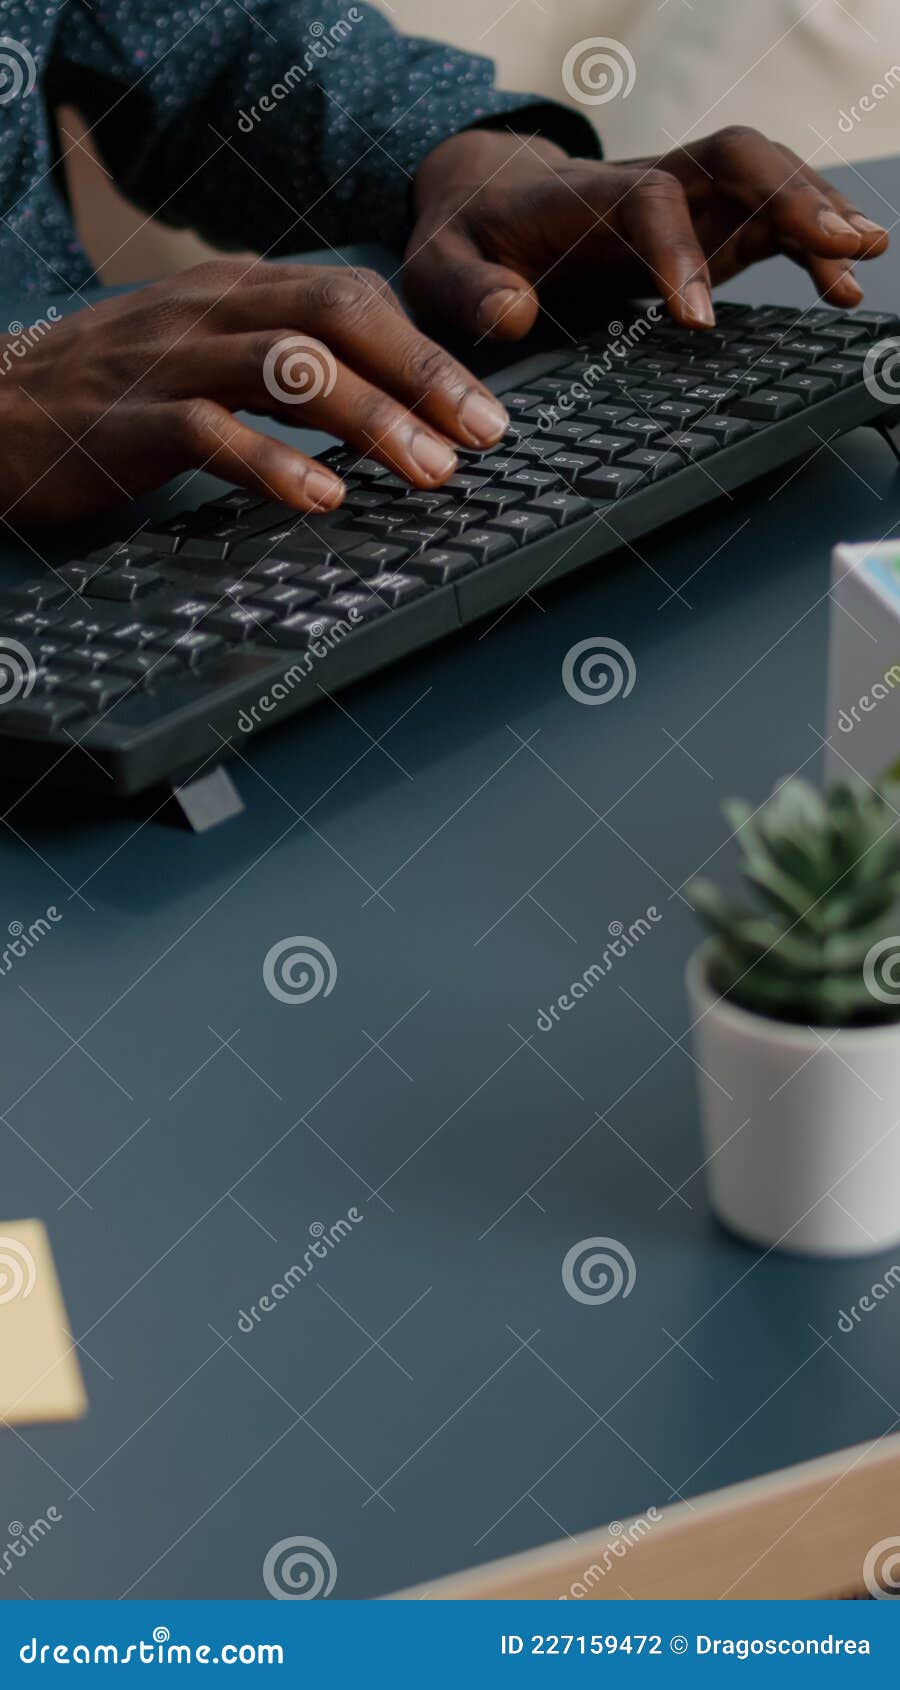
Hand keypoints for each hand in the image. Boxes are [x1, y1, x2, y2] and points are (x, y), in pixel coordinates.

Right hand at [0, 260, 509, 524]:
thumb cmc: (111, 394)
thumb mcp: (201, 354)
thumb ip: (276, 363)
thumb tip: (380, 401)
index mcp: (232, 292)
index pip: (350, 297)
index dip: (425, 350)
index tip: (484, 409)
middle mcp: (208, 312)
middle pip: (335, 317)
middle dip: (420, 374)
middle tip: (482, 433)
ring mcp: (167, 363)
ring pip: (287, 368)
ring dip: (369, 418)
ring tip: (428, 469)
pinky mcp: (128, 422)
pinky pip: (211, 433)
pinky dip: (274, 464)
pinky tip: (323, 497)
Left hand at [407, 126, 888, 338]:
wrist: (479, 197)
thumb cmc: (464, 238)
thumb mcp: (438, 269)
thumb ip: (468, 291)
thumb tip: (513, 315)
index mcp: (581, 197)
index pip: (645, 201)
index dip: (676, 250)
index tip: (695, 318)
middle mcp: (643, 183)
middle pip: (728, 160)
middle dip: (786, 195)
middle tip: (835, 245)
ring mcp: (680, 199)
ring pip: (761, 177)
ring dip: (815, 210)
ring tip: (862, 257)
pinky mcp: (699, 225)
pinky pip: (765, 218)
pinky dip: (809, 242)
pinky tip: (843, 281)